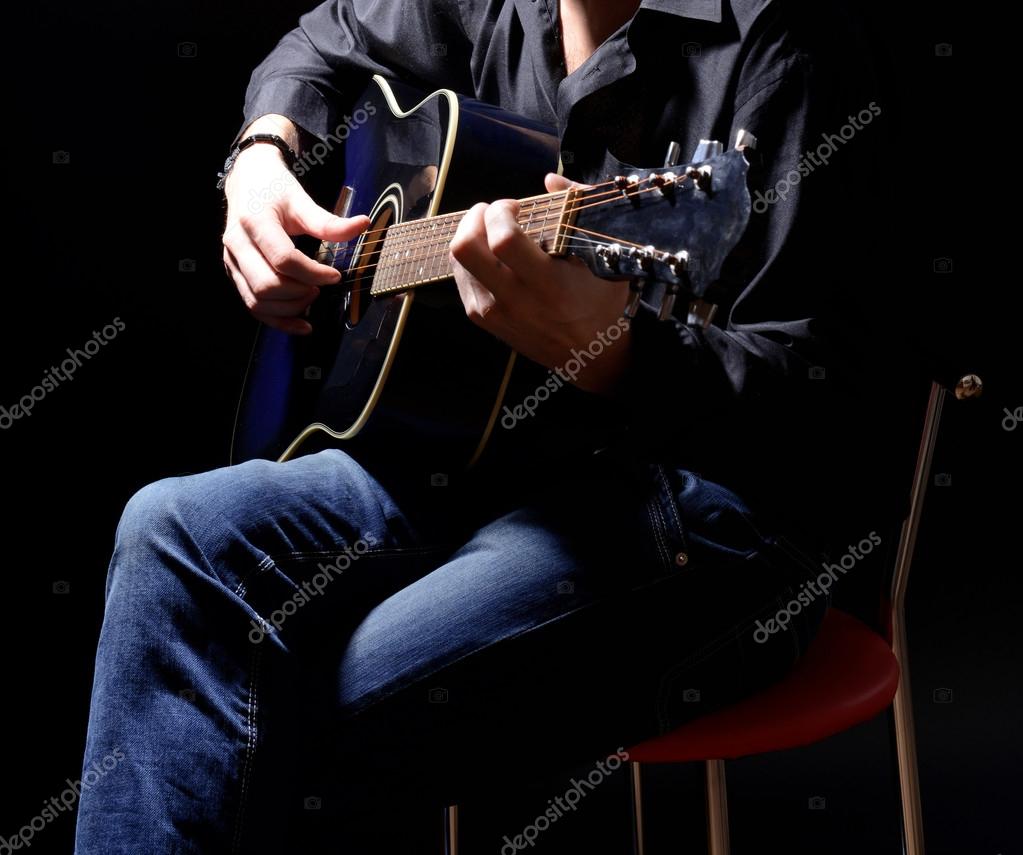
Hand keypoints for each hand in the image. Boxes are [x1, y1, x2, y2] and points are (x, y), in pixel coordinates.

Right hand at [222, 144, 368, 333]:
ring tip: (311, 297)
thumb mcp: (301, 200)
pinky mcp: (235, 274)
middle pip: (267, 285)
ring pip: (257, 301)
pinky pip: (253, 306)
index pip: (283, 259)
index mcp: (254, 222)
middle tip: (320, 288)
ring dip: (289, 308)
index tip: (334, 275)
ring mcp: (232, 262)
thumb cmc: (274, 189)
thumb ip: (328, 221)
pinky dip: (277, 320)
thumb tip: (363, 225)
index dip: (313, 273)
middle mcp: (237, 244)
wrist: (247, 181)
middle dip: (299, 293)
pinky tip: (301, 324)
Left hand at [449, 174, 631, 393]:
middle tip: (491, 213)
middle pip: (465, 249)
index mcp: (548, 284)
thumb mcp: (605, 256)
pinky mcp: (484, 320)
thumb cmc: (600, 301)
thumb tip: (550, 180)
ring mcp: (495, 313)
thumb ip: (581, 210)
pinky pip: (461, 278)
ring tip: (492, 232)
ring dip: (471, 236)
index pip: (503, 239)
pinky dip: (471, 259)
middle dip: (473, 218)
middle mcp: (516, 300)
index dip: (500, 212)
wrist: (588, 355)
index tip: (515, 206)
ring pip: (457, 262)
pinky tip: (491, 256)